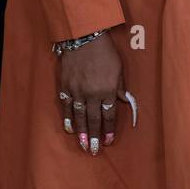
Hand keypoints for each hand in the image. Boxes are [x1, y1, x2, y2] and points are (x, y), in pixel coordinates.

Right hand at [58, 32, 125, 155]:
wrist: (84, 37)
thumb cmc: (106, 52)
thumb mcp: (119, 69)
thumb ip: (120, 88)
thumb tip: (123, 102)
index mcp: (108, 90)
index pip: (109, 115)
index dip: (109, 129)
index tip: (109, 141)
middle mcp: (92, 93)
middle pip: (93, 120)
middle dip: (94, 137)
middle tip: (94, 151)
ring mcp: (77, 91)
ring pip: (79, 116)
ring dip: (81, 132)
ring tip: (83, 145)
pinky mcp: (65, 86)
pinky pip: (66, 106)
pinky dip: (68, 118)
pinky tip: (69, 128)